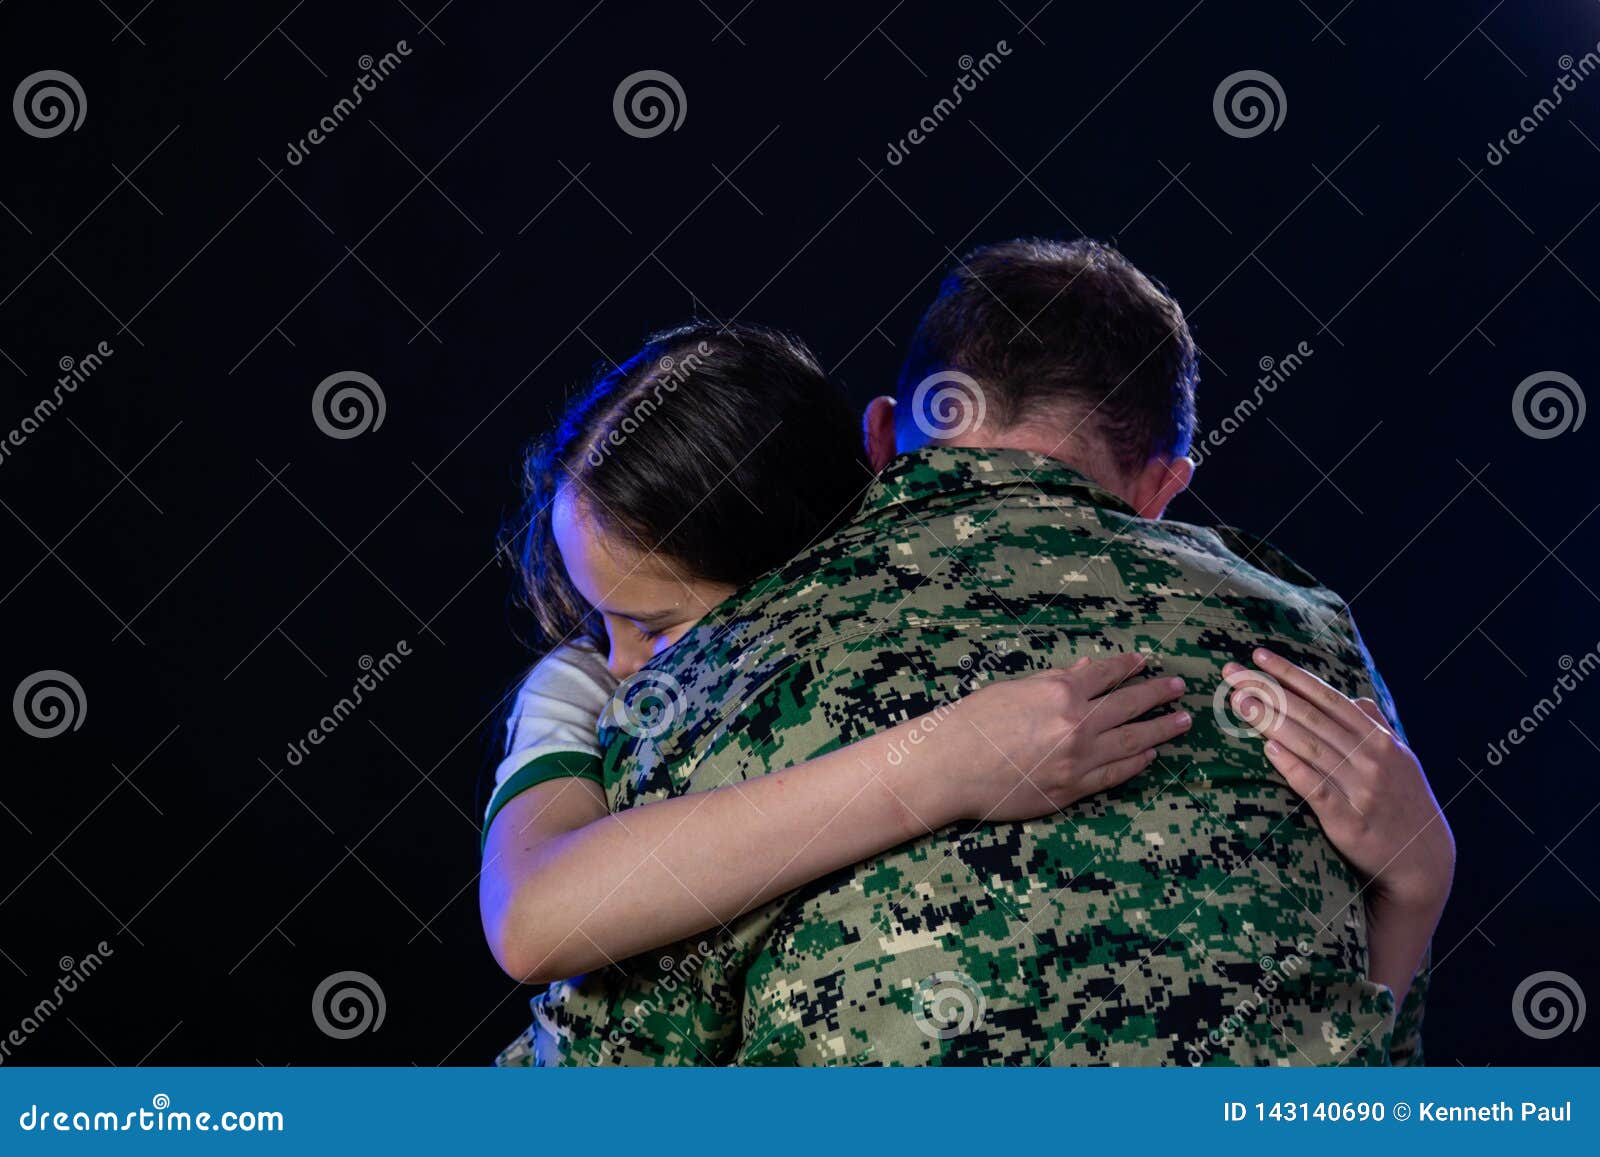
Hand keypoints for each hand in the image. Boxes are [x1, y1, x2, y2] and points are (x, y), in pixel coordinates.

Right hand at [944, 652, 1191, 821]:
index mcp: (1059, 692)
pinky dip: (1137, 763)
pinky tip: (1151, 755)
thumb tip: (1086, 668)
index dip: (1128, 666)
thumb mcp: (1013, 689)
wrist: (951, 767)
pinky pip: (1116, 774)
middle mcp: (1076, 723)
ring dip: (1161, 729)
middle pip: (1130, 705)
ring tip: (1182, 722)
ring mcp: (1078, 758)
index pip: (1106, 674)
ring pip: (1132, 741)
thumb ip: (1054, 679)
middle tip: (1180, 689)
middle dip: (1158, 694)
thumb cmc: (973, 722)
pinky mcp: (1073, 788)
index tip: (1145, 662)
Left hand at [1222, 648, 1454, 912]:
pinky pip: (1315, 787)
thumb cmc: (1405, 803)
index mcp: (1378, 738)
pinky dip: (1292, 766)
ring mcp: (1360, 787)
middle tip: (1232, 674)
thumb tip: (1357, 698)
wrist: (1423, 861)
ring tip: (1239, 702)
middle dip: (1269, 691)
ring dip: (1271, 721)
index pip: (1326, 697)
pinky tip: (1268, 749)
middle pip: (1310, 716)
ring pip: (1309, 746)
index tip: (1258, 655)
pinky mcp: (1348, 819)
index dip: (1290, 674)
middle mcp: (1370, 757)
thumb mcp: (1401, 758)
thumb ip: (1377, 726)